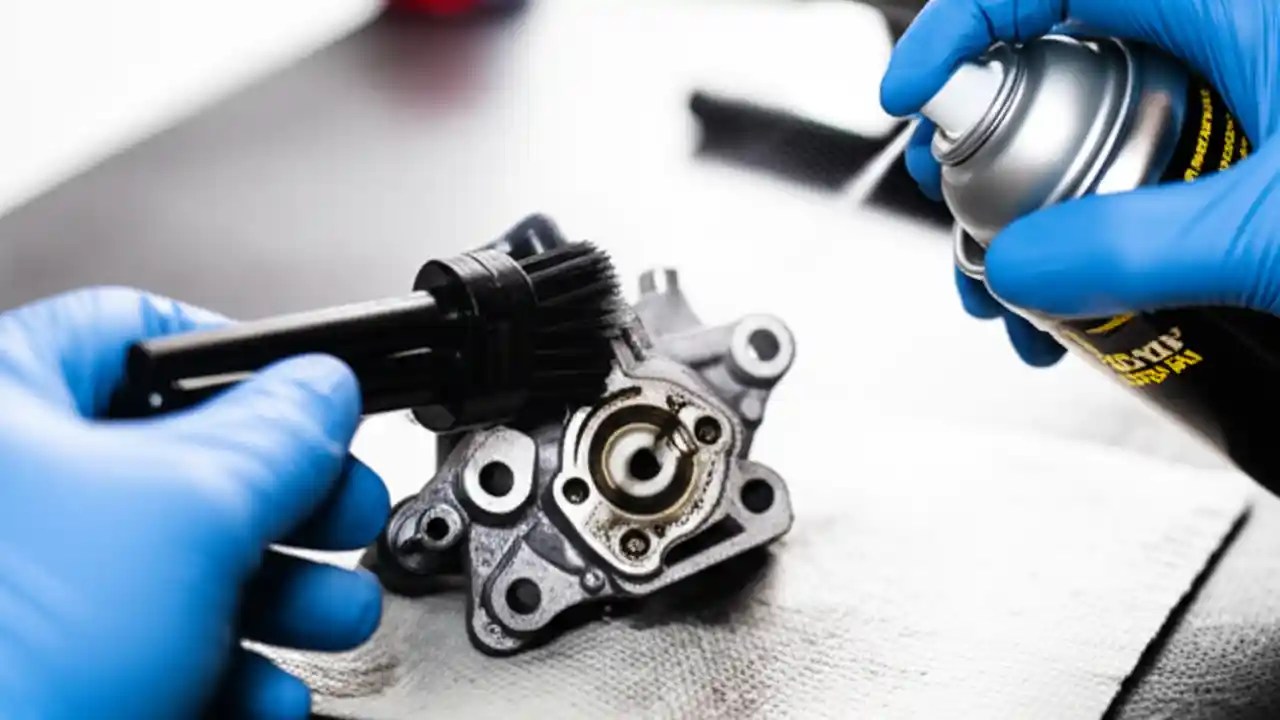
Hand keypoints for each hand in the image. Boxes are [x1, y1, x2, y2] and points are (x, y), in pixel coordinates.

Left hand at [0, 288, 389, 719]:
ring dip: (279, 594)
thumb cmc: (10, 658)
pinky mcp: (47, 671)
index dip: (243, 364)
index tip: (313, 407)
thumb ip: (275, 433)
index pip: (134, 334)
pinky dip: (225, 667)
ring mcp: (26, 588)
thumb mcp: (186, 511)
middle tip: (341, 520)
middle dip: (286, 503)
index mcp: (1, 404)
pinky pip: (152, 646)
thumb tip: (321, 390)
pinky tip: (266, 693)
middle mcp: (9, 493)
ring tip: (333, 617)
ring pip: (176, 566)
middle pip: (176, 460)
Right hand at [880, 0, 1279, 365]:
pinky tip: (1074, 304)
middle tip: (946, 204)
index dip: (959, 24)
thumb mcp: (1268, 234)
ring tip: (1006, 296)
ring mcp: (1230, 98)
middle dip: (977, 145)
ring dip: (1025, 211)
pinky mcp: (1241, 154)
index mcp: (1225, 10)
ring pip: (1085, 130)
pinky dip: (1087, 235)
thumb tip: (1013, 268)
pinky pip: (1135, 176)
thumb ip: (1137, 251)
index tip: (909, 93)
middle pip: (1050, 65)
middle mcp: (1217, 40)